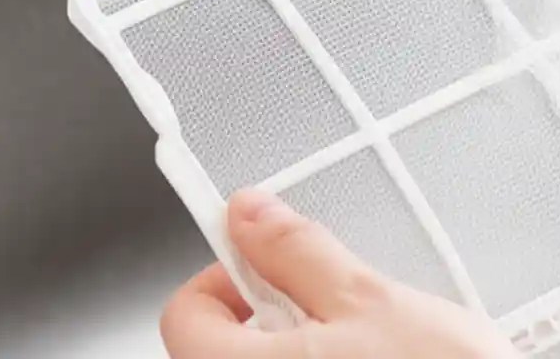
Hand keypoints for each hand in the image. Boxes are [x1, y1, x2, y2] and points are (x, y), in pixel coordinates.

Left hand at [161, 190, 518, 358]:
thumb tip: (250, 215)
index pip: (184, 313)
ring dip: (313, 344)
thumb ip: (298, 253)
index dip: (228, 275)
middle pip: (228, 344)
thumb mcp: (369, 299)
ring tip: (375, 343)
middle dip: (279, 313)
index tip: (274, 264)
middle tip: (339, 307)